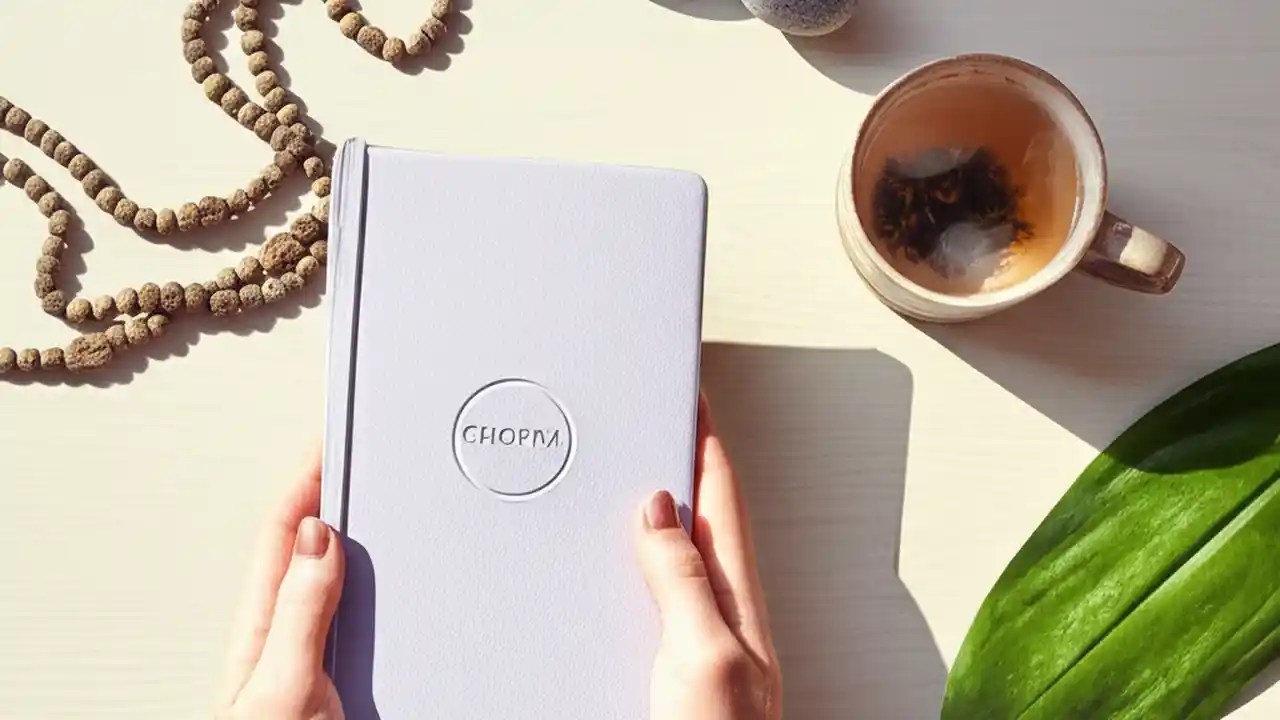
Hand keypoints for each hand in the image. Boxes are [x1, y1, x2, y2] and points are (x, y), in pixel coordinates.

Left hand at [217, 449, 345, 719]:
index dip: (304, 480)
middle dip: (322, 494)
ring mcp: (312, 658)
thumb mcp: (284, 684)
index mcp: (263, 631)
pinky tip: (365, 572)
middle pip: (305, 548)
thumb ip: (300, 612)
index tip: (326, 438)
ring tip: (347, 492)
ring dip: (338, 534)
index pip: (282, 534)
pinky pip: (353, 614)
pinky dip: (363, 581)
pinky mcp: (341, 681)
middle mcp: (286, 638)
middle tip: (341, 447)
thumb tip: (316, 536)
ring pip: (329, 579)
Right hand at [635, 394, 782, 719]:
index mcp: (736, 597)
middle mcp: (720, 614)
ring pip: (677, 559)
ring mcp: (698, 643)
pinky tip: (624, 567)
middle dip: (679, 463)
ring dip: (660, 514)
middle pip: (700, 519)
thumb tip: (660, 508)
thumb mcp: (702, 654)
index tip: (687, 391)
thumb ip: (683, 579)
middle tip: (660, 417)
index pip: (720, 495)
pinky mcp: (672, 672)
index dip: (702, 438)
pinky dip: (638, 568)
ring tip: (641, 472)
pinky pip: (654, 600)